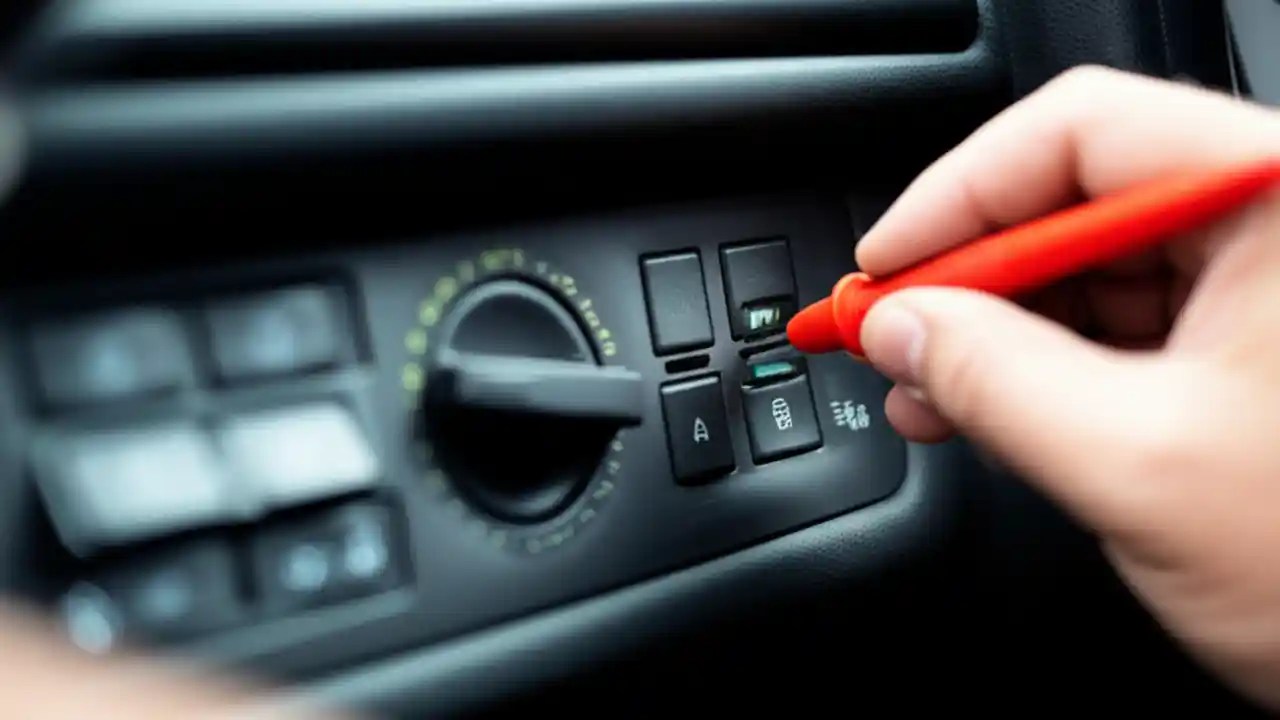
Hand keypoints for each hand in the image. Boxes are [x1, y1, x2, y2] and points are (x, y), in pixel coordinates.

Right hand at [856, 65, 1279, 707]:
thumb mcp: (1137, 466)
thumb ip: (993, 380)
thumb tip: (899, 327)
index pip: (1082, 133)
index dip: (957, 194)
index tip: (885, 263)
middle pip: (1079, 199)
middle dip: (968, 277)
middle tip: (888, 330)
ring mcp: (1271, 286)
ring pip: (1091, 269)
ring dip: (994, 330)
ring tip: (925, 389)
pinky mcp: (1254, 347)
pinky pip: (1122, 328)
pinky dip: (1041, 367)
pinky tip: (982, 408)